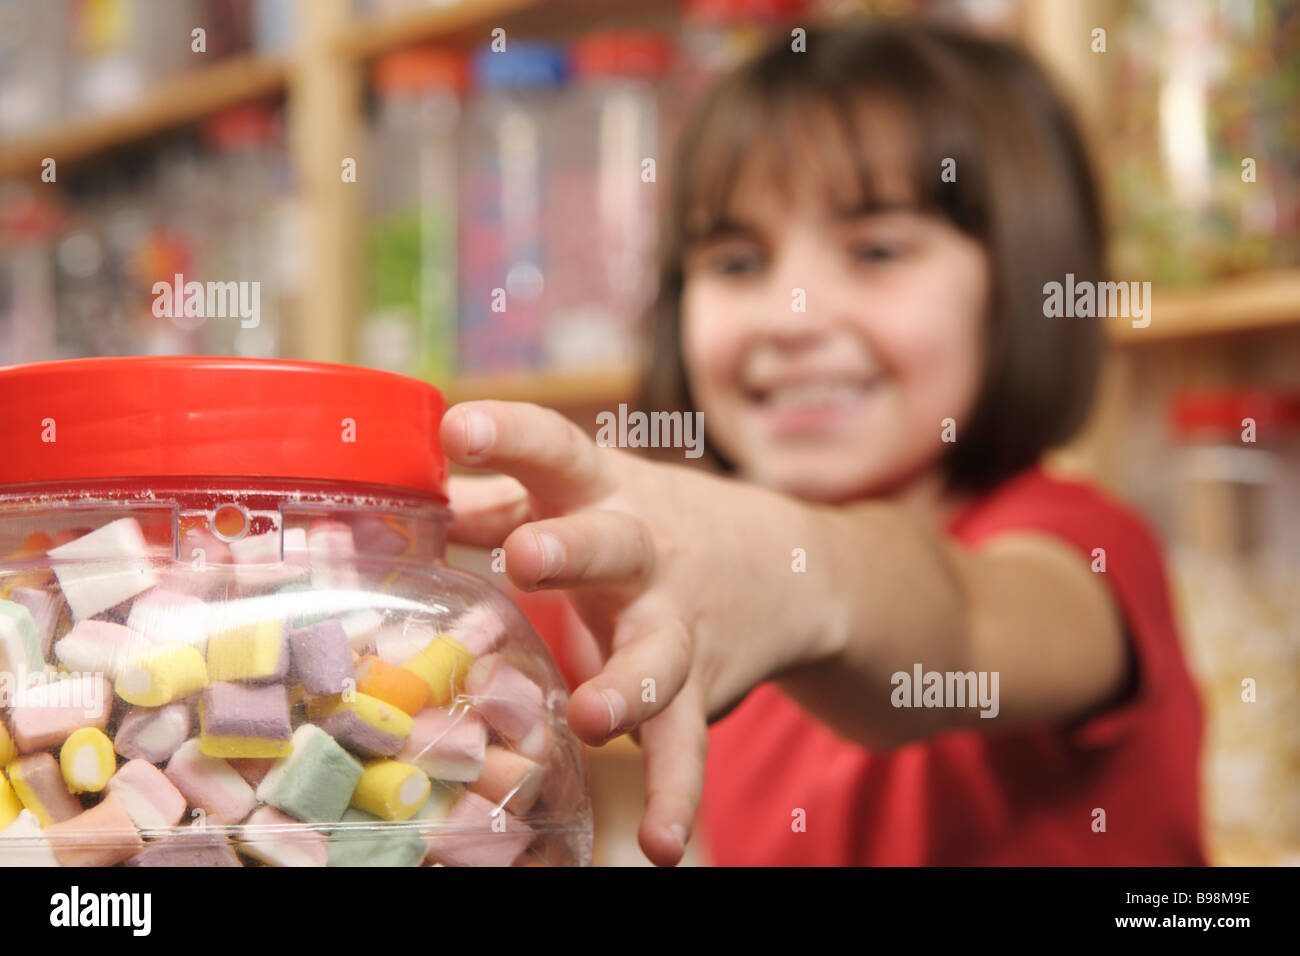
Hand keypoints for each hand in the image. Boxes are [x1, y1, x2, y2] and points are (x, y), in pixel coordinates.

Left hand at [440, 400, 835, 864]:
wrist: (787, 566)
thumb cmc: (649, 526)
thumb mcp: (589, 499)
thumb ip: (503, 501)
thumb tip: (418, 501)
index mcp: (603, 494)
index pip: (556, 451)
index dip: (511, 435)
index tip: (460, 426)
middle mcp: (645, 552)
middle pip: (612, 544)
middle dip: (571, 549)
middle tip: (527, 555)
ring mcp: (677, 622)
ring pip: (656, 653)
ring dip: (627, 684)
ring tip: (592, 716)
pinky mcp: (699, 686)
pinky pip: (685, 744)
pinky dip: (674, 794)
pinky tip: (659, 845)